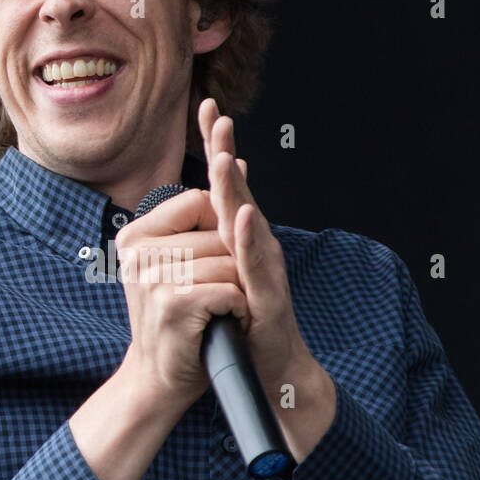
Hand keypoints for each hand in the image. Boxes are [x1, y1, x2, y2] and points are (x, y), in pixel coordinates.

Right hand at [114, 186, 246, 409]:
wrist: (161, 380)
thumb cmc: (183, 320)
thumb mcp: (187, 260)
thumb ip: (207, 212)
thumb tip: (234, 159)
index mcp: (135, 234)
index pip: (200, 199)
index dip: (221, 229)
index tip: (205, 265)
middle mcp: (137, 250)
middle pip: (219, 230)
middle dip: (231, 266)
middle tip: (210, 299)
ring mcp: (151, 276)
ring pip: (228, 262)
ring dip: (236, 292)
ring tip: (213, 313)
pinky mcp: (171, 303)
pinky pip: (229, 290)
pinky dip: (235, 310)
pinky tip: (219, 324)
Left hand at [197, 97, 336, 459]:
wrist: (273, 372)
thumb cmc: (247, 324)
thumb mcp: (226, 275)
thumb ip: (221, 242)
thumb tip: (215, 206)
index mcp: (239, 240)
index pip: (224, 186)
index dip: (216, 147)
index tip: (206, 107)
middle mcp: (256, 247)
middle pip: (238, 191)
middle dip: (226, 151)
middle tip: (217, 113)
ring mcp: (264, 270)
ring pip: (247, 222)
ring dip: (237, 187)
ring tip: (226, 155)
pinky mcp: (267, 297)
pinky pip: (255, 265)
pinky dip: (249, 240)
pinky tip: (243, 217)